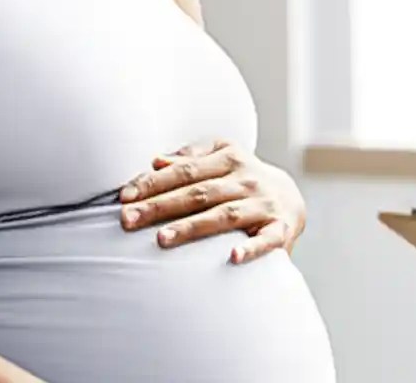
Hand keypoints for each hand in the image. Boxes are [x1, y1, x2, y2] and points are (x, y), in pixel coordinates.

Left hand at [117, 140, 306, 263]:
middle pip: (199, 192)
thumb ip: (190, 159)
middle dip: (161, 206)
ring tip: (161, 239)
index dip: (153, 183)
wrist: (291, 199)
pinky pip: (266, 241)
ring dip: (192, 227)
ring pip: (224, 215)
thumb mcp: (222, 158)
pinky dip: (251, 248)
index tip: (124, 197)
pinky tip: (232, 257)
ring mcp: (264, 205)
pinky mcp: (281, 229)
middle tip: (127, 220)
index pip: (185, 170)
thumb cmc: (242, 180)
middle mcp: (248, 179)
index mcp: (230, 158)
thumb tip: (155, 161)